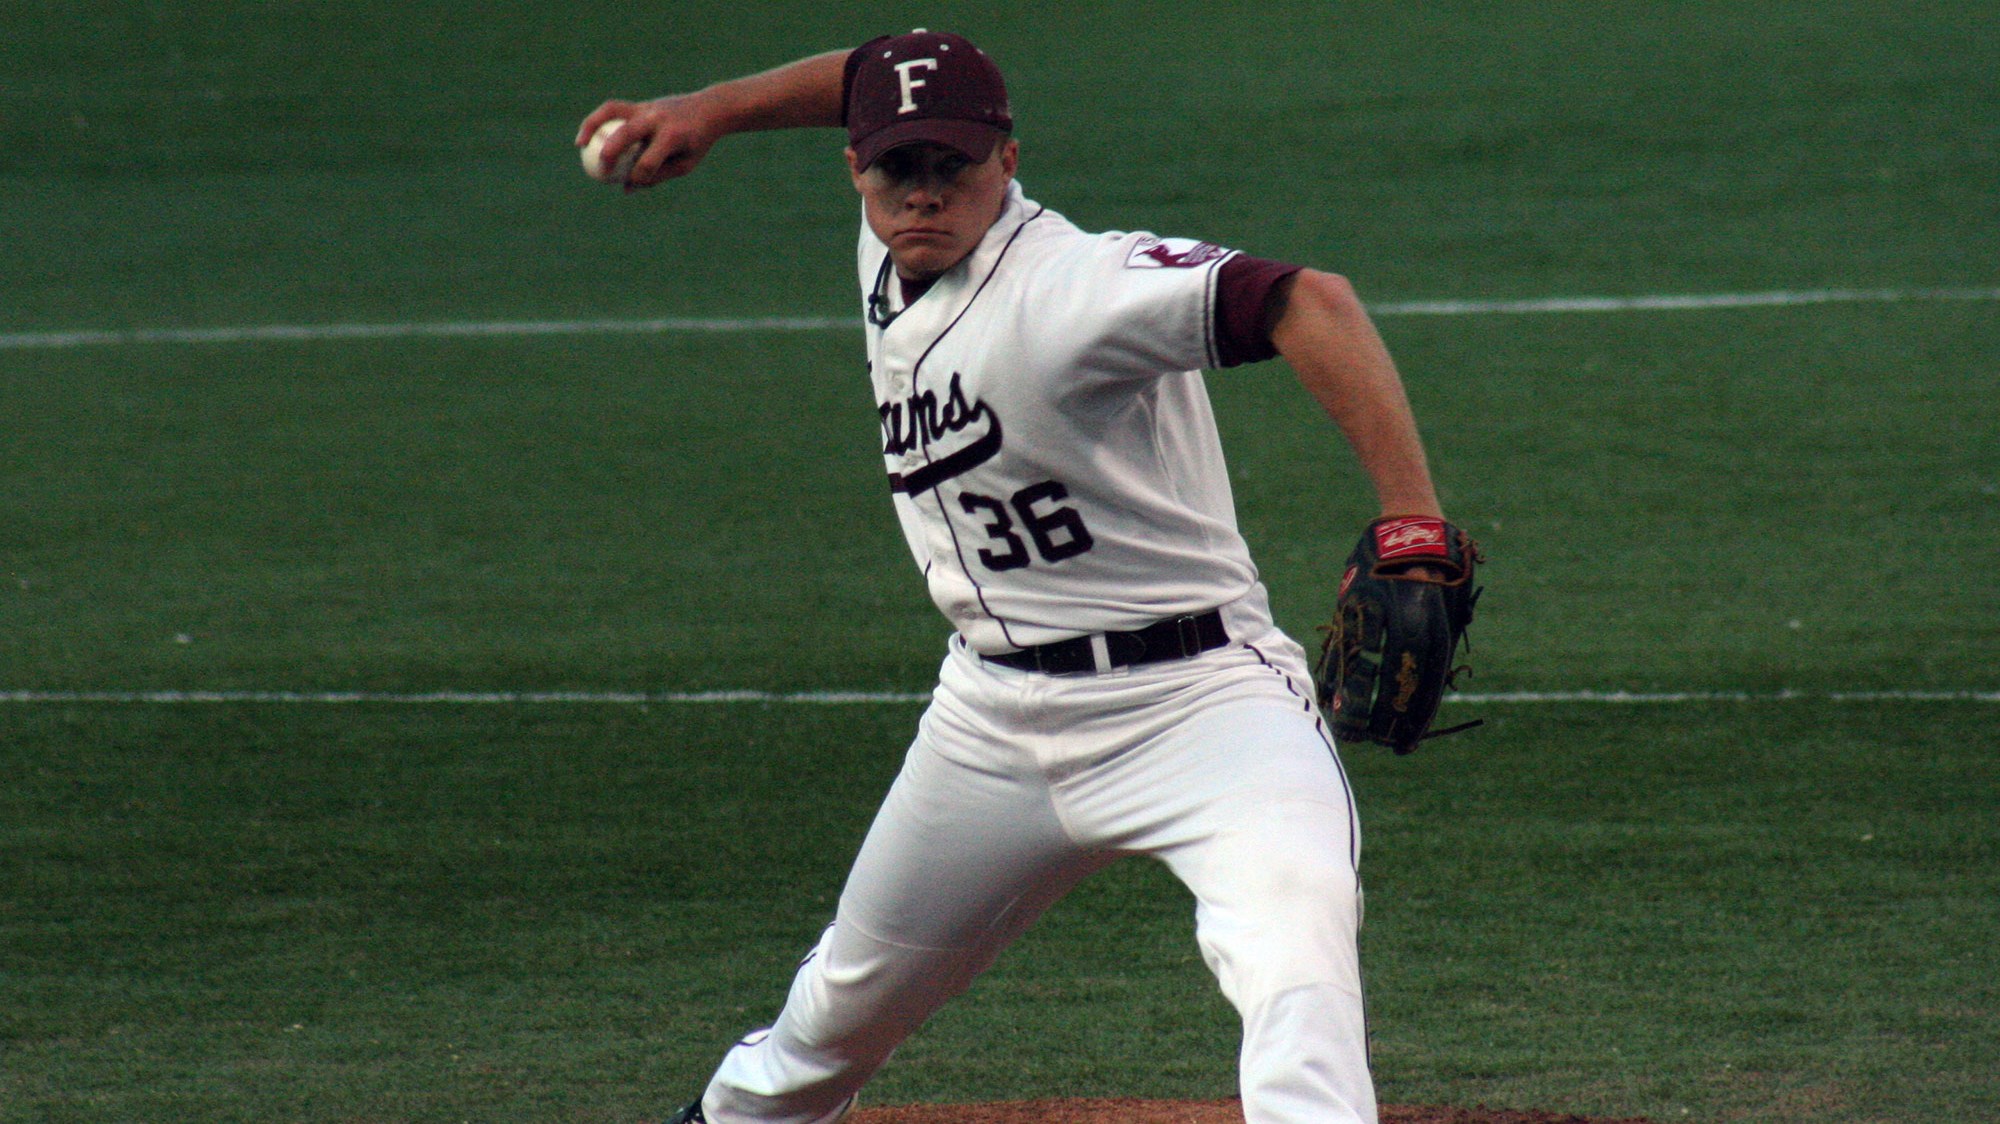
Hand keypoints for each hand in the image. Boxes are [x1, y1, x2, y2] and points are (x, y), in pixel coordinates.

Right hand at [575, 93, 722, 189]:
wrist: (707, 109)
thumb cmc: (696, 142)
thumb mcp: (685, 164)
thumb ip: (657, 176)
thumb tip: (625, 188)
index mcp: (673, 136)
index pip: (649, 160)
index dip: (639, 176)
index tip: (632, 184)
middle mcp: (657, 118)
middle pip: (628, 133)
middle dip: (611, 152)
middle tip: (601, 171)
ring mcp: (647, 107)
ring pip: (613, 111)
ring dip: (593, 126)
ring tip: (580, 145)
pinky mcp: (639, 104)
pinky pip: (613, 110)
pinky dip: (597, 120)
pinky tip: (586, 137)